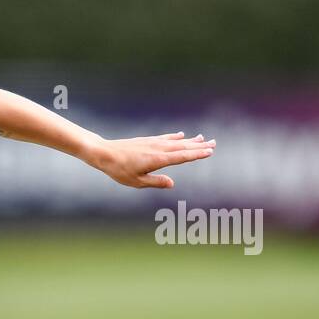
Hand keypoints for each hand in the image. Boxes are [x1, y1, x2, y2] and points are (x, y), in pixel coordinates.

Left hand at [90, 131, 215, 189]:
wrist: (104, 153)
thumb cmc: (119, 170)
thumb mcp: (136, 181)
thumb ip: (155, 182)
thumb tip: (172, 183)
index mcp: (158, 159)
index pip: (182, 156)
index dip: (196, 154)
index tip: (209, 152)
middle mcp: (158, 149)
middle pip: (183, 147)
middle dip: (199, 145)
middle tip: (214, 143)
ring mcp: (153, 143)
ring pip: (176, 141)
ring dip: (190, 140)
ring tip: (203, 138)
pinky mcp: (147, 141)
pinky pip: (165, 138)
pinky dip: (175, 137)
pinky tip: (181, 135)